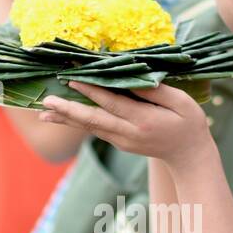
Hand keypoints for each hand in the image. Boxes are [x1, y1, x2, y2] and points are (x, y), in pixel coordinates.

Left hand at [39, 81, 212, 168]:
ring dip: (66, 118)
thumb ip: (157, 90)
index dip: (92, 92)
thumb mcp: (182, 102)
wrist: (189, 156)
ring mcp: (121, 141)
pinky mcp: (118, 143)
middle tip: (46, 102)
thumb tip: (132, 77)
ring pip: (89, 127)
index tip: (72, 80)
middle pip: (93, 120)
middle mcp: (128, 133)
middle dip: (68, 110)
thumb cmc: (189, 123)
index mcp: (143, 121)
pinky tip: (61, 116)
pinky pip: (95, 129)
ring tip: (43, 111)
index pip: (112, 104)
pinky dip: (77, 122)